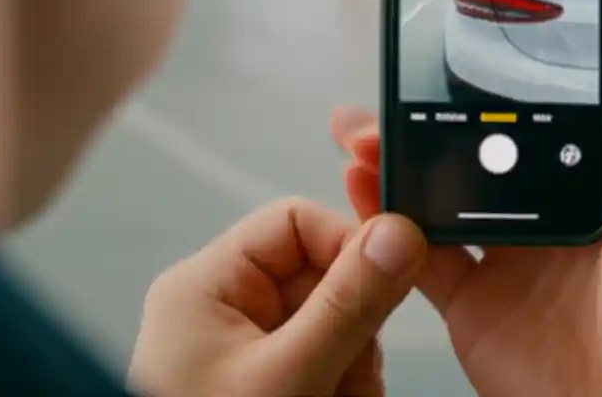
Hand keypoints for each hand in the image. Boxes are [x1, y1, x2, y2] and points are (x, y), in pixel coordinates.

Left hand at [128, 198, 425, 396]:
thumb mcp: (288, 378)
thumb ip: (346, 305)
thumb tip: (396, 234)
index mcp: (205, 288)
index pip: (294, 222)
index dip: (349, 246)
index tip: (394, 278)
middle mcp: (225, 313)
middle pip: (325, 279)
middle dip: (355, 331)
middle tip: (351, 377)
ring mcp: (248, 354)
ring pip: (338, 328)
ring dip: (355, 371)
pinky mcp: (271, 386)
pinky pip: (331, 367)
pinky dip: (346, 392)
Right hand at [332, 61, 601, 396]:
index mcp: (598, 191)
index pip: (543, 123)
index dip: (500, 91)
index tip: (460, 58)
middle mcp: (547, 218)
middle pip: (480, 154)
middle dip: (432, 122)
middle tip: (389, 95)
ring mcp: (507, 260)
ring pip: (441, 196)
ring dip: (400, 163)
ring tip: (359, 136)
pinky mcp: (473, 305)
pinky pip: (420, 257)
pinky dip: (385, 224)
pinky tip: (363, 193)